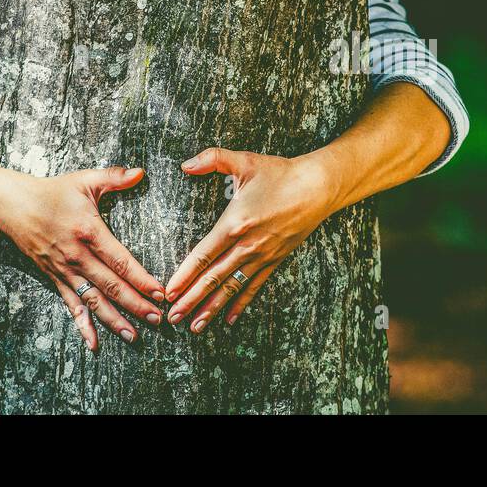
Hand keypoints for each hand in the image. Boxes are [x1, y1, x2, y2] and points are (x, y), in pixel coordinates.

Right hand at [0, 165, 165, 350]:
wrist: (12, 206)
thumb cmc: (52, 192)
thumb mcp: (84, 180)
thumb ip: (114, 177)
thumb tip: (141, 172)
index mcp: (89, 231)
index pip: (121, 261)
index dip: (141, 279)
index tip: (160, 292)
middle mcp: (77, 256)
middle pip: (111, 286)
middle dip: (136, 305)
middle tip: (158, 319)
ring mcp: (65, 271)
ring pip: (93, 301)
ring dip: (115, 320)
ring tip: (134, 336)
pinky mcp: (54, 279)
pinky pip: (71, 307)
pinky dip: (82, 326)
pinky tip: (94, 344)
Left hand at [165, 147, 338, 332]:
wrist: (318, 187)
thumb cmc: (281, 173)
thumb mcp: (245, 161)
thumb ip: (212, 159)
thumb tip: (185, 164)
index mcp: (235, 223)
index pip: (204, 255)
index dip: (184, 276)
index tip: (168, 292)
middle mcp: (247, 245)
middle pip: (214, 278)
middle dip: (191, 300)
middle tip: (171, 318)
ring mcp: (262, 256)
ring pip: (232, 288)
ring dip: (211, 308)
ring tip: (194, 326)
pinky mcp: (275, 260)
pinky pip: (254, 287)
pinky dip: (241, 304)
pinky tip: (229, 319)